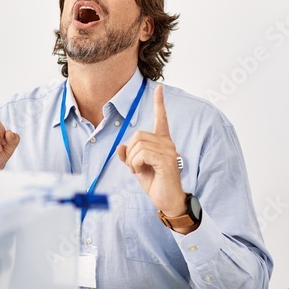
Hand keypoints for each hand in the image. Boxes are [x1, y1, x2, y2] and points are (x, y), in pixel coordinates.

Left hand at [117, 83, 186, 215]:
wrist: (168, 200)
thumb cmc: (156, 183)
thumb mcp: (138, 168)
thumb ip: (128, 157)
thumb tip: (120, 147)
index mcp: (162, 142)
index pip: (161, 118)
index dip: (159, 103)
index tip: (159, 88)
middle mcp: (167, 143)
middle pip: (138, 135)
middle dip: (130, 152)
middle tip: (135, 167)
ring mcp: (168, 151)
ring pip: (138, 145)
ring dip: (132, 160)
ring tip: (139, 171)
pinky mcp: (166, 160)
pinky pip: (142, 154)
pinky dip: (135, 163)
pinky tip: (141, 172)